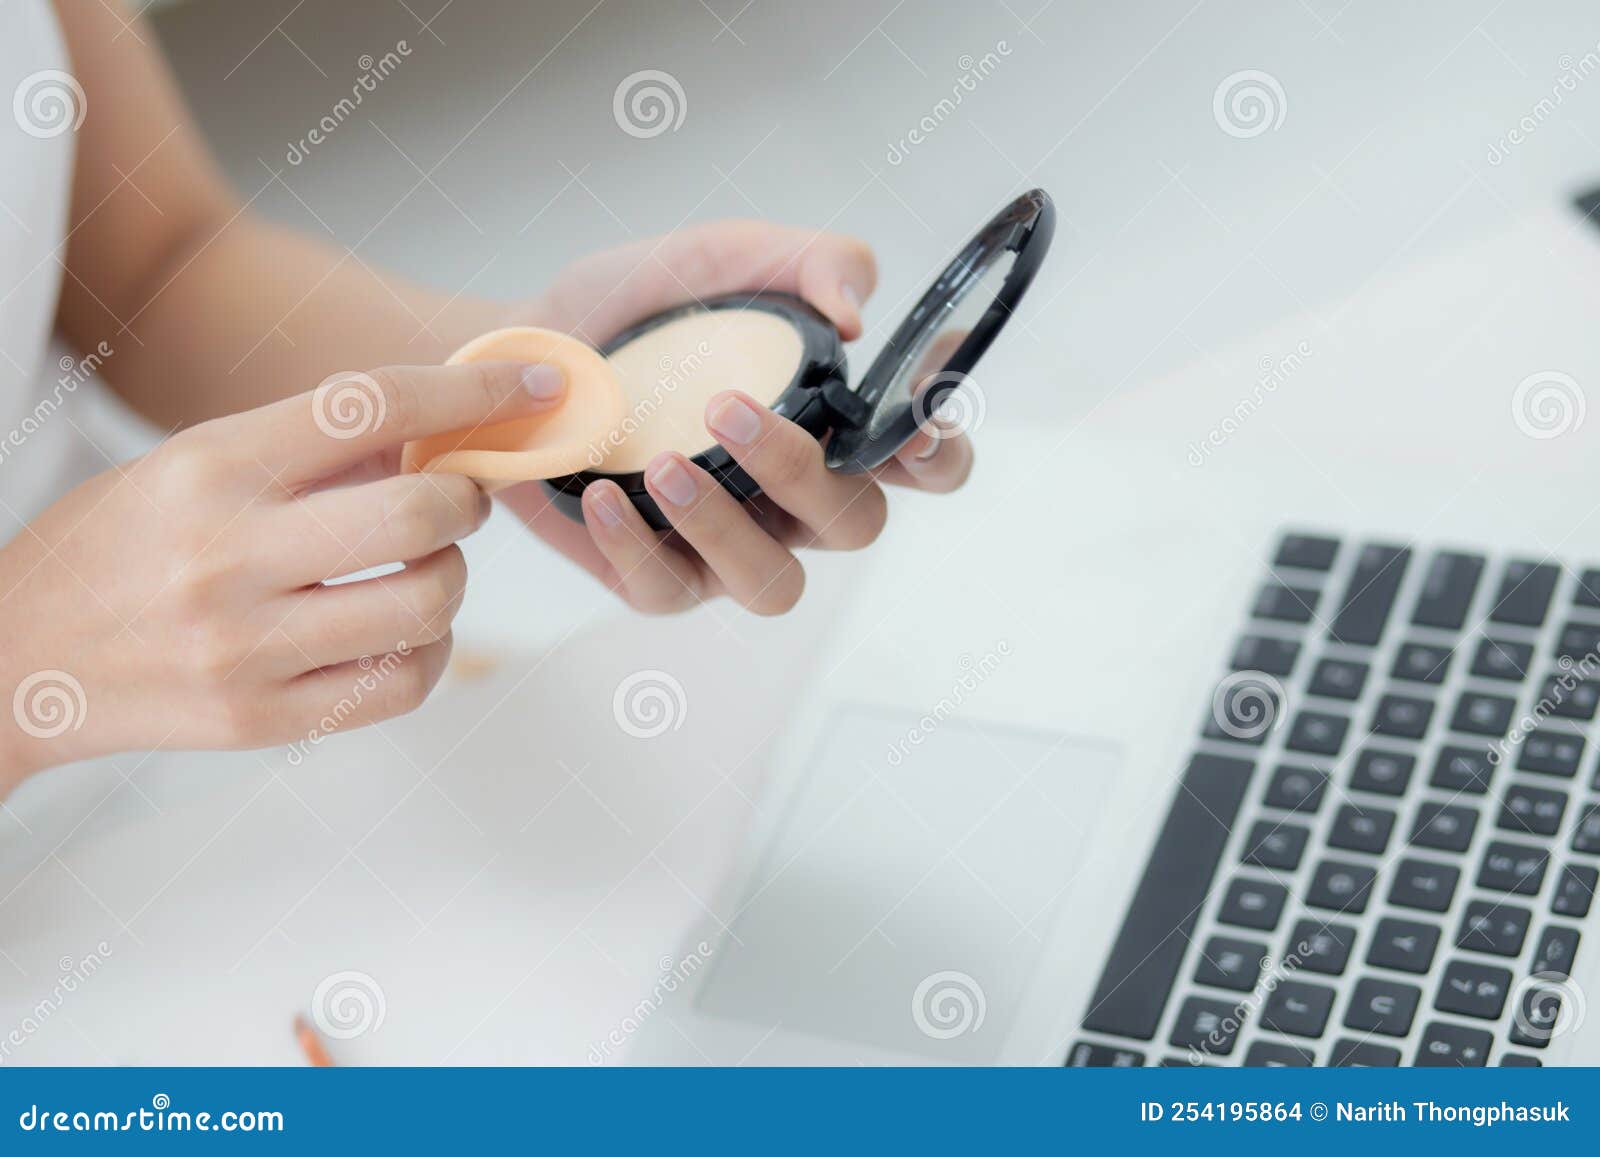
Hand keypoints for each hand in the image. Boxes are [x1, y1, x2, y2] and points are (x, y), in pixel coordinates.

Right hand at [0, 361, 565, 787]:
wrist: (13, 657)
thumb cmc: (116, 544)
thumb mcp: (192, 462)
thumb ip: (311, 447)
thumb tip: (444, 425)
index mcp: (212, 467)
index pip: (374, 404)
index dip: (474, 389)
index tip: (534, 387)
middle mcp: (229, 555)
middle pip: (422, 514)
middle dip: (470, 501)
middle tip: (460, 499)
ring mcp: (246, 647)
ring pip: (428, 604)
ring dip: (452, 576)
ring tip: (423, 567)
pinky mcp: (261, 718)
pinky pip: (403, 684)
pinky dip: (430, 650)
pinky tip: (404, 630)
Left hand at [500, 219, 973, 614]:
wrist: (522, 348)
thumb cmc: (639, 307)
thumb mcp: (722, 257)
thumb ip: (809, 261)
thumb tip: (857, 315)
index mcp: (832, 427)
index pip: (925, 463)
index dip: (939, 453)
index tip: (914, 421)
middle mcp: (794, 499)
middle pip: (854, 525)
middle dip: (800, 471)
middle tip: (725, 409)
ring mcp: (730, 546)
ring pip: (772, 583)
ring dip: (725, 526)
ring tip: (660, 463)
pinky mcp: (657, 577)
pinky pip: (668, 590)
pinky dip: (637, 544)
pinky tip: (604, 492)